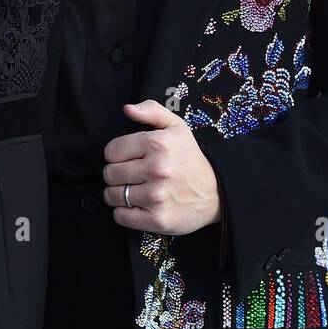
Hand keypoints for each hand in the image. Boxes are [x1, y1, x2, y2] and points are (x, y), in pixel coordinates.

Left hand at [101, 100, 220, 234]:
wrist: (217, 192)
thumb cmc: (190, 158)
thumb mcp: (176, 127)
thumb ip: (151, 111)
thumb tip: (127, 109)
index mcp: (158, 144)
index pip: (111, 151)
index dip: (116, 154)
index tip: (128, 158)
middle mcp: (156, 169)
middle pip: (110, 173)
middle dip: (116, 174)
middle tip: (131, 175)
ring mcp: (156, 196)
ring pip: (112, 196)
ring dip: (118, 194)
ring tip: (134, 190)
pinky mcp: (157, 219)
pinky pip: (120, 216)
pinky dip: (124, 212)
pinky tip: (137, 205)